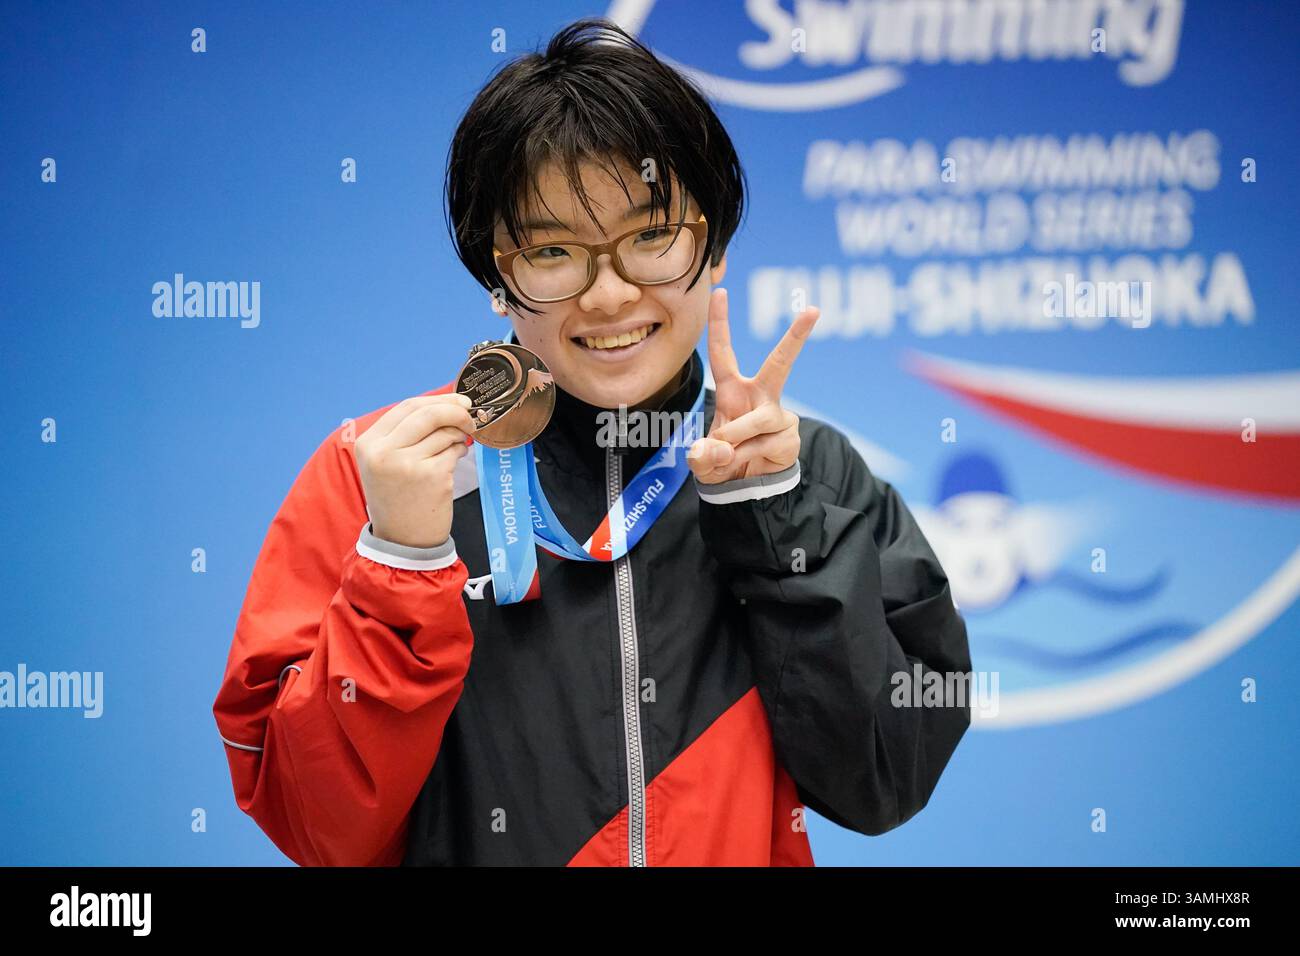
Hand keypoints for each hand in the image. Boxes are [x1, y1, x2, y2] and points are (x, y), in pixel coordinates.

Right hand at [355, 393, 475, 548]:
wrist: (402, 541)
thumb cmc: (397, 497)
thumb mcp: (385, 463)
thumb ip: (406, 433)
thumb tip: (446, 404)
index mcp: (368, 444)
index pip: (406, 407)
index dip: (436, 400)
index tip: (457, 400)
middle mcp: (384, 452)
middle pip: (428, 413)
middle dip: (455, 410)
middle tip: (470, 414)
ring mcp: (408, 464)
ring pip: (445, 432)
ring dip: (458, 435)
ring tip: (453, 447)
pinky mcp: (433, 476)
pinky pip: (455, 450)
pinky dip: (460, 451)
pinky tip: (452, 463)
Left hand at [687, 287, 819, 484]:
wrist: (747, 487)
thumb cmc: (722, 461)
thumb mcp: (702, 461)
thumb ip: (703, 456)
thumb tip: (722, 449)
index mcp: (733, 389)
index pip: (723, 352)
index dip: (719, 323)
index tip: (720, 293)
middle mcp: (759, 395)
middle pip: (780, 363)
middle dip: (796, 337)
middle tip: (814, 310)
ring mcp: (778, 414)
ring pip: (757, 421)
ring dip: (737, 440)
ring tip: (730, 455)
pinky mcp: (790, 434)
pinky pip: (765, 445)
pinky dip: (749, 457)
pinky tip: (749, 462)